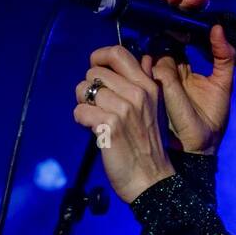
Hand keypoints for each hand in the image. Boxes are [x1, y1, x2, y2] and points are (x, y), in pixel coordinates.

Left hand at [72, 44, 175, 203]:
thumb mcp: (155, 109)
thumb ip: (145, 83)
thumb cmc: (150, 146)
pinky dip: (82, 120)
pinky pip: (81, 111)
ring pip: (84, 90)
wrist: (152, 180)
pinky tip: (93, 130)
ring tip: (95, 118)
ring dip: (84, 104)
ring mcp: (124, 109)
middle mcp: (138, 94)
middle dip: (90, 88)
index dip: (99, 57)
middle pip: (95, 72)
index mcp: (148, 86)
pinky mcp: (109, 126)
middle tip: (98, 106)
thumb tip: (143, 59)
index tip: (96, 68)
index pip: (118, 53)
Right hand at [145, 0, 235, 156]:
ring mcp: (160, 72)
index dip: (190, 12)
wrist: (191, 152)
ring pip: (157, 40)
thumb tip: (215, 28)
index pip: (188, 31)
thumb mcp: (223, 86)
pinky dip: (150, 44)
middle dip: (174, 8)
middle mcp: (174, 65)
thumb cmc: (207, 124)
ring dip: (161, 20)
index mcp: (192, 65)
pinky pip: (147, 59)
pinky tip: (156, 31)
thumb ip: (222, 57)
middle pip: (169, 30)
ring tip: (171, 2)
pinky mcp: (150, 82)